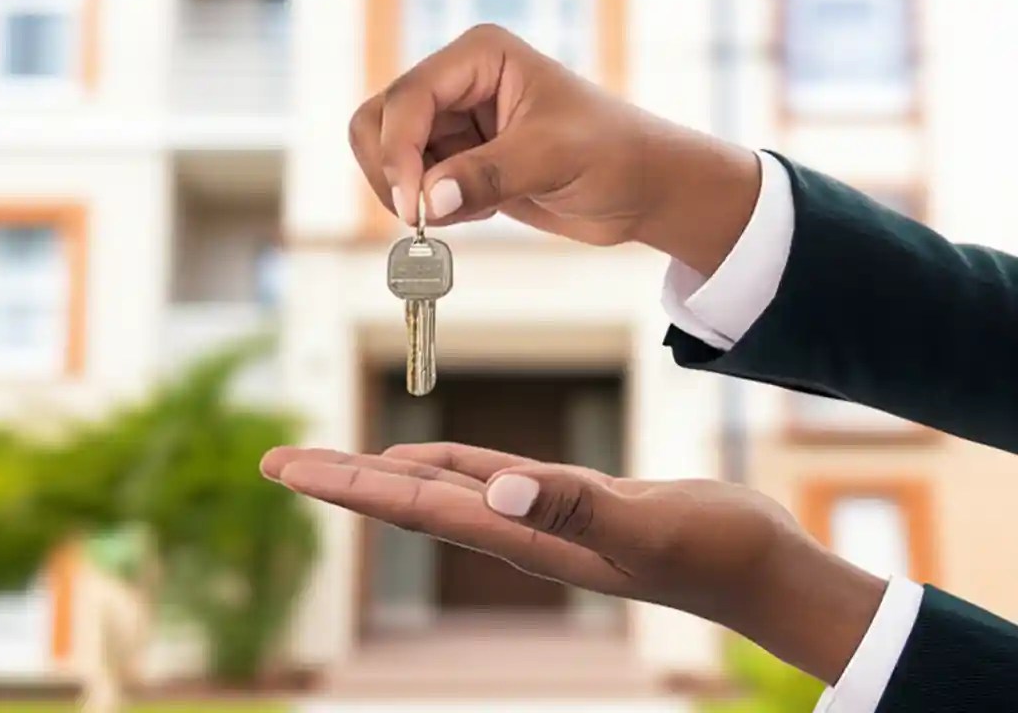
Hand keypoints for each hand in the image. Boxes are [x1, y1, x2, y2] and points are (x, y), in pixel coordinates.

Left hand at [261, 442, 884, 684]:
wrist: (754, 568)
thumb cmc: (712, 551)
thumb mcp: (643, 526)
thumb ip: (573, 507)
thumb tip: (497, 492)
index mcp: (520, 535)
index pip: (413, 504)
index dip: (345, 484)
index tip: (284, 468)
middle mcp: (514, 530)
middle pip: (405, 500)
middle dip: (338, 479)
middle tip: (275, 462)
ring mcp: (536, 517)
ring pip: (436, 489)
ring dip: (379, 474)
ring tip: (329, 462)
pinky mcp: (562, 501)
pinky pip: (483, 477)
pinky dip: (442, 465)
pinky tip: (422, 461)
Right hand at [350, 24, 760, 275]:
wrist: (642, 191)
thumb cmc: (614, 154)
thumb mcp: (552, 159)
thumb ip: (486, 176)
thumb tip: (428, 201)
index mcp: (479, 56)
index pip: (408, 97)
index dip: (399, 151)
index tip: (414, 205)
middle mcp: (458, 83)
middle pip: (379, 120)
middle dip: (391, 170)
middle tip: (420, 216)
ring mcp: (454, 124)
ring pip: (387, 156)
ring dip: (409, 194)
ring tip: (463, 212)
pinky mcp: (458, 163)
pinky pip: (414, 187)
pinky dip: (433, 209)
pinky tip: (481, 212)